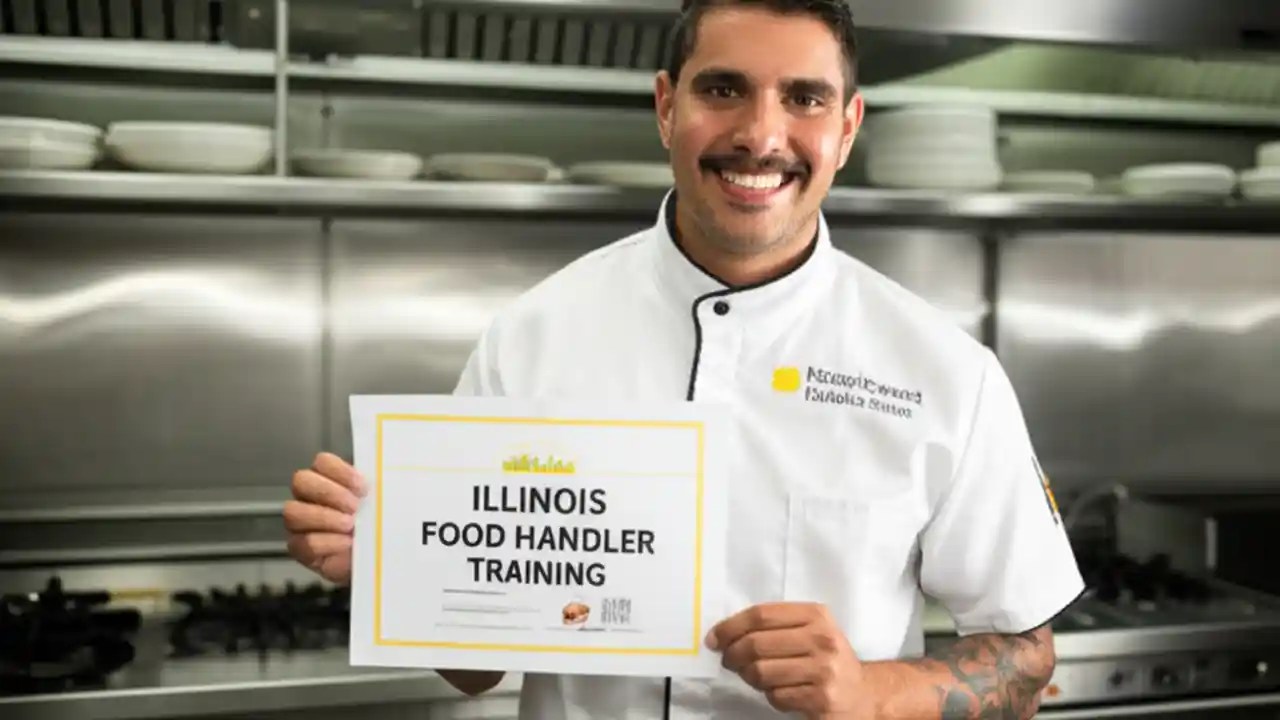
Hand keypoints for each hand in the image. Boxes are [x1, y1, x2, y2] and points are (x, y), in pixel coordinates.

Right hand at [283, 452, 365, 583]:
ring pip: (294, 512)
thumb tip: (376, 487)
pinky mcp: (299, 549)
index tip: (363, 487)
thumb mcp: (378, 503)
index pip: (322, 462)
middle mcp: (307, 496)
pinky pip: (302, 542)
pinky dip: (326, 542)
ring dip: (325, 517)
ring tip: (350, 525)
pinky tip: (346, 543)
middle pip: (302, 481)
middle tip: (354, 507)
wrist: (374, 557)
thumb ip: (374, 491)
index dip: (340, 471)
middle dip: (329, 492)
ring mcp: (299, 523)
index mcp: (327, 478)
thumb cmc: (376, 524)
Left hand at [707, 602, 871, 718]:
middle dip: (733, 654)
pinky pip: (776, 696)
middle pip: (757, 643)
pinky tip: (780, 691)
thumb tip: (724, 634)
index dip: (731, 626)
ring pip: (761, 672)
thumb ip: (776, 626)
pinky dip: (769, 695)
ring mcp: (824, 670)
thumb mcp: (810, 631)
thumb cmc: (826, 659)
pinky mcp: (821, 698)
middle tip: (729, 661)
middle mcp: (823, 639)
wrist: (863, 695)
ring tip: (754, 676)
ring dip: (749, 677)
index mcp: (816, 615)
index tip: (714, 638)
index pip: (762, 615)